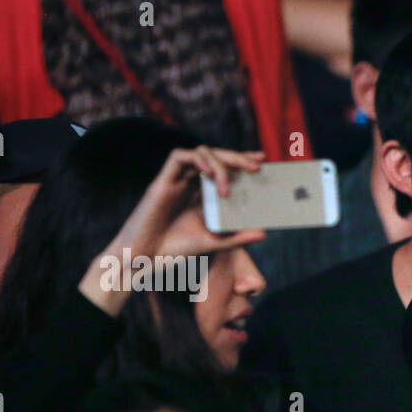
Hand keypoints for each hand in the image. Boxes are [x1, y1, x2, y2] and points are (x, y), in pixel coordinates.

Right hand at [79, 146, 266, 311]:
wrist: (146, 258)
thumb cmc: (175, 250)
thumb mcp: (213, 243)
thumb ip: (237, 238)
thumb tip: (264, 233)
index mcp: (202, 194)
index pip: (224, 169)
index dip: (241, 161)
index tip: (262, 161)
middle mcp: (190, 183)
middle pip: (215, 157)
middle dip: (237, 158)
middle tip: (257, 166)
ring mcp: (176, 180)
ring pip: (200, 153)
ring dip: (219, 164)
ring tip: (228, 187)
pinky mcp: (162, 181)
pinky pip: (179, 157)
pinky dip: (197, 159)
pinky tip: (210, 173)